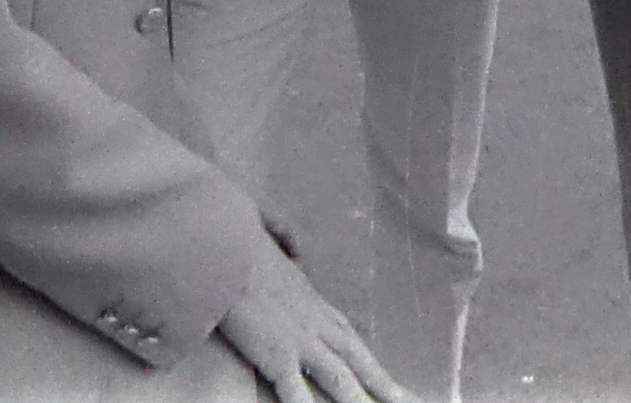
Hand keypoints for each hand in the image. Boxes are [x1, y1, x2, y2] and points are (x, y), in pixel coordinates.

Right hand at [217, 231, 415, 402]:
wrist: (226, 248)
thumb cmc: (241, 244)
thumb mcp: (272, 248)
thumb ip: (288, 254)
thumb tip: (293, 250)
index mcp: (313, 301)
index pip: (347, 336)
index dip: (367, 360)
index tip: (385, 376)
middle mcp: (314, 319)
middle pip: (356, 356)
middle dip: (381, 381)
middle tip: (404, 400)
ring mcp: (299, 337)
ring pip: (339, 376)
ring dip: (358, 398)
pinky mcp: (276, 351)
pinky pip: (295, 388)